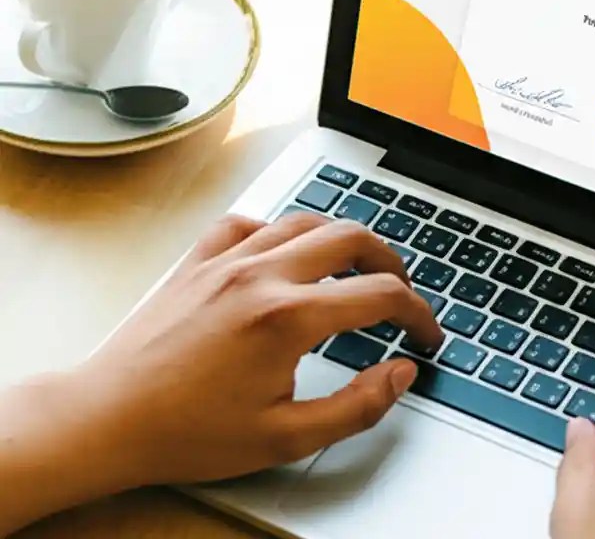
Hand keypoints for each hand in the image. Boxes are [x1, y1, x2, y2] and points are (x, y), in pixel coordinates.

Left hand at [75, 213, 444, 487]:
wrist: (106, 421)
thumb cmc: (186, 433)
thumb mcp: (286, 437)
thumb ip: (357, 407)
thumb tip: (399, 375)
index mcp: (289, 318)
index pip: (381, 295)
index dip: (418, 314)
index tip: (425, 335)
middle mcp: (261, 277)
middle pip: (351, 239)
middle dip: (390, 262)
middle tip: (402, 290)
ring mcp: (226, 263)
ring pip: (305, 221)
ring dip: (342, 239)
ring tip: (357, 266)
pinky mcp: (196, 263)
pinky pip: (249, 224)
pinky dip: (278, 232)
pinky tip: (284, 255)